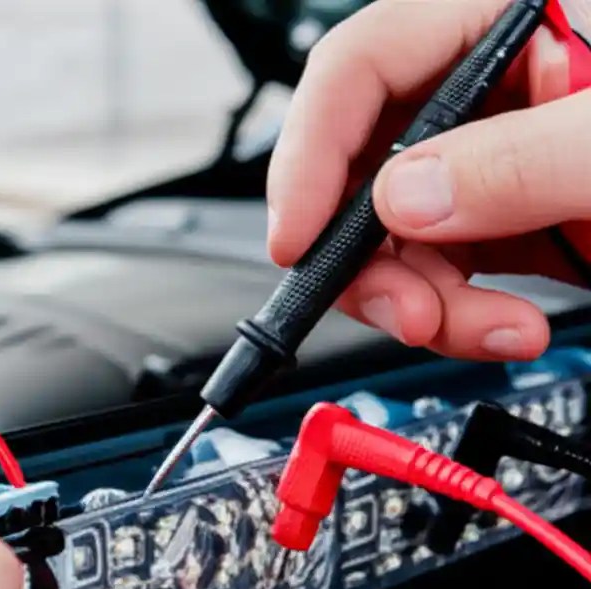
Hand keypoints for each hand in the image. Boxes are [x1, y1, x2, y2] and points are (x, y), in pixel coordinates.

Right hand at [268, 0, 588, 359]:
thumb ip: (519, 159)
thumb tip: (404, 199)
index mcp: (503, 21)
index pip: (359, 66)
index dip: (310, 153)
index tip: (296, 237)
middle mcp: (484, 89)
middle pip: (361, 164)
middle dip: (369, 255)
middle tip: (399, 307)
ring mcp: (494, 157)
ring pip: (395, 235)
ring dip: (421, 300)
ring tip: (486, 330)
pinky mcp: (513, 216)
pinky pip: (445, 269)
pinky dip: (458, 314)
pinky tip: (504, 328)